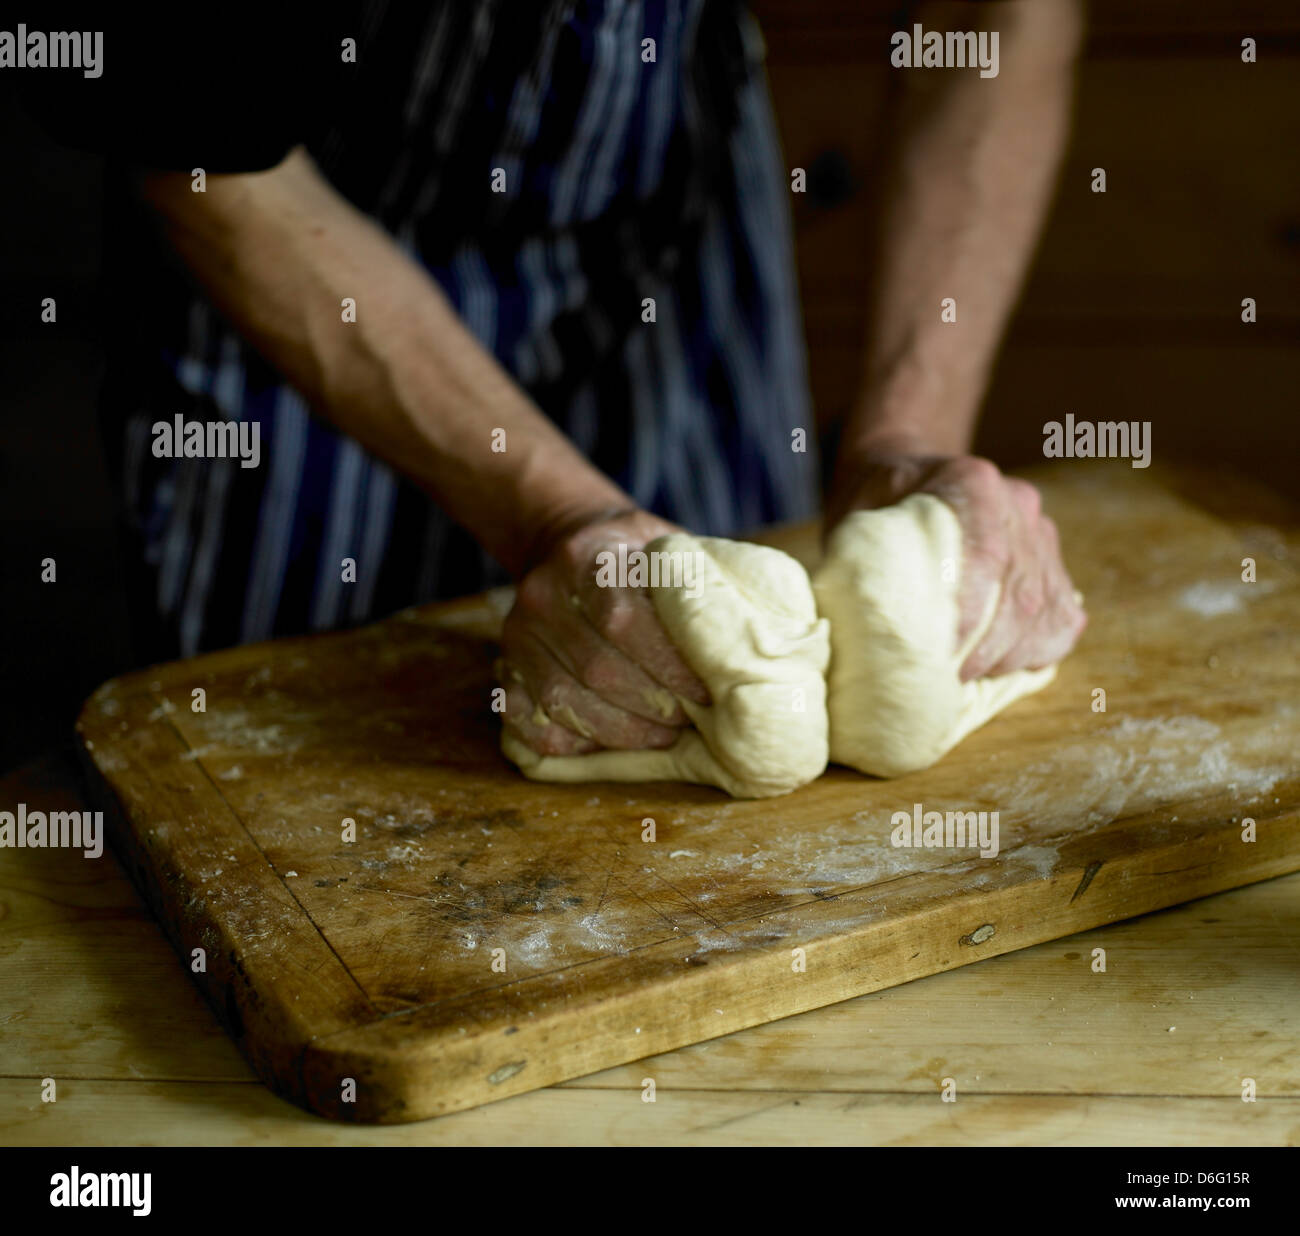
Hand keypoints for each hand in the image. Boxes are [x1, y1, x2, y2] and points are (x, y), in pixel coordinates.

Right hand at [497, 510, 710, 755]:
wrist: (568, 541)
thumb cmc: (639, 557)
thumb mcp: (672, 548)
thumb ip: (702, 581)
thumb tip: (763, 630)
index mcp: (588, 557)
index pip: (623, 620)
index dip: (667, 666)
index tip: (706, 692)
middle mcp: (544, 594)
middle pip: (596, 667)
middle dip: (651, 706)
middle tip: (689, 722)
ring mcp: (519, 632)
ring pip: (563, 699)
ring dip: (619, 730)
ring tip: (660, 735)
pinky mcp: (506, 664)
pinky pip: (528, 720)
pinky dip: (569, 740)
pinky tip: (607, 742)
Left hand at [826, 449, 1086, 679]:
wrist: (909, 479)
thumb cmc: (876, 505)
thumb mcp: (858, 517)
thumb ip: (865, 556)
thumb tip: (865, 619)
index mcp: (971, 482)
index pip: (986, 556)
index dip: (970, 615)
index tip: (942, 656)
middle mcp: (1017, 504)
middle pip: (1019, 592)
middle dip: (986, 649)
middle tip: (946, 681)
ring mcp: (1041, 534)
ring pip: (1042, 610)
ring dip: (1007, 657)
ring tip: (966, 678)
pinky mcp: (1052, 564)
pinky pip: (1060, 618)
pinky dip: (1033, 651)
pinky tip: (998, 667)